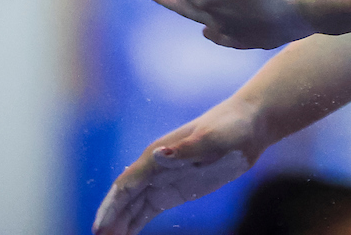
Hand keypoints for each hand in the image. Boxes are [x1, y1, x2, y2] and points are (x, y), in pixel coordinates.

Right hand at [92, 96, 261, 234]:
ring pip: (133, 206)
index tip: (99, 229)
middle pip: (125, 197)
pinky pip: (147, 210)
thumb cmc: (231, 127)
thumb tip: (157, 153)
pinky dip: (134, 224)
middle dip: (110, 219)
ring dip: (119, 224)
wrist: (250, 125)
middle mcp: (156, 166)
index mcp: (159, 153)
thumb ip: (185, 148)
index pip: (126, 184)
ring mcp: (164, 179)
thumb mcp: (211, 137)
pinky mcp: (175, 190)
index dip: (111, 207)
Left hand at [143, 0, 316, 49]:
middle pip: (181, 5)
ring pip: (202, 23)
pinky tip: (213, 33)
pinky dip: (214, 33)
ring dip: (188, 12)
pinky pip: (224, 38)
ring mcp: (234, 33)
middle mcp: (215, 19)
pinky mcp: (253, 40)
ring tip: (181, 8)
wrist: (312, 5)